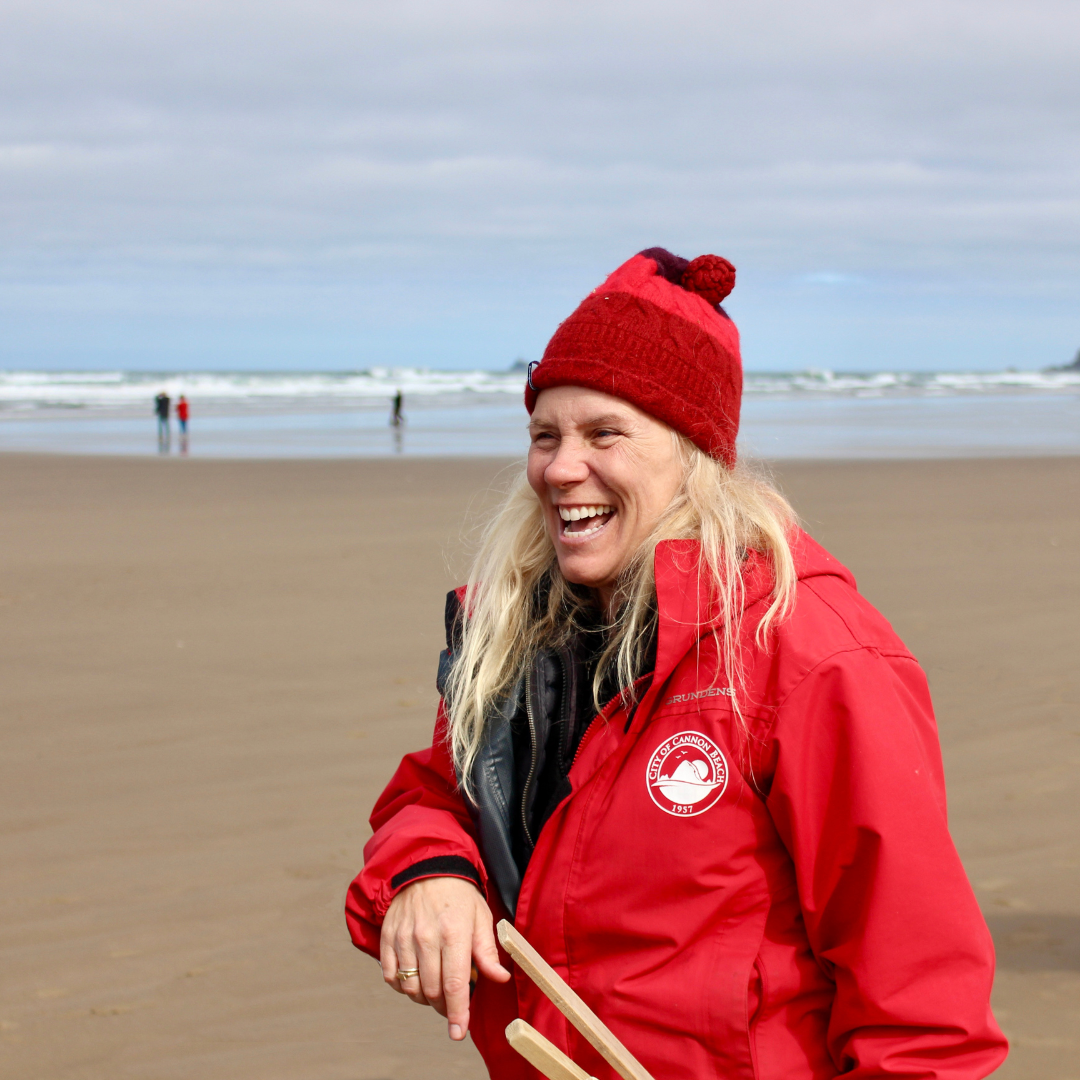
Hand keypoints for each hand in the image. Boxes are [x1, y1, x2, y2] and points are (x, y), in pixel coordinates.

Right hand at [380, 876, 510, 1040]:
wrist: (426, 868)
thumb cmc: (458, 895)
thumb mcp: (481, 917)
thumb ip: (488, 951)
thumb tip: (500, 978)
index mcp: (454, 932)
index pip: (455, 984)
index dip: (457, 1013)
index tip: (458, 1032)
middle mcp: (426, 936)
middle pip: (432, 990)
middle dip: (443, 1005)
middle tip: (452, 1002)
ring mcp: (404, 937)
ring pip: (410, 987)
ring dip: (424, 998)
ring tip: (435, 989)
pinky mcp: (388, 937)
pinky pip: (391, 976)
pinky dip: (403, 986)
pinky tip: (415, 978)